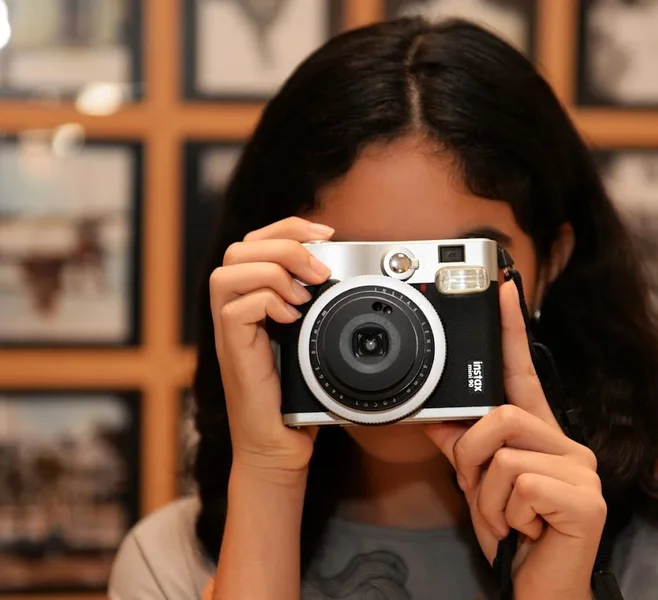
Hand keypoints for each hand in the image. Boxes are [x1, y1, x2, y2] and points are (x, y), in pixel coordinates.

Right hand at [210, 217, 333, 478]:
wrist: (280, 444)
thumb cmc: (297, 396)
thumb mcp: (313, 340)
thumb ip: (317, 306)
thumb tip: (344, 273)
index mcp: (254, 300)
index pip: (256, 242)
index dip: (289, 226)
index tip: (327, 233)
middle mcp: (235, 310)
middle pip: (238, 248)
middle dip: (284, 246)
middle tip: (320, 270)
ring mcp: (230, 331)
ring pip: (229, 271)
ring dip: (275, 273)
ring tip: (305, 296)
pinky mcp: (232, 352)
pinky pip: (234, 309)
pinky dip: (267, 303)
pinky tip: (292, 319)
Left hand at [425, 281, 605, 599]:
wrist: (541, 589)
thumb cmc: (518, 537)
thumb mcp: (481, 488)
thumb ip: (465, 450)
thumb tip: (437, 419)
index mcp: (544, 437)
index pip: (524, 374)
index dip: (511, 330)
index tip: (501, 289)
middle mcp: (569, 446)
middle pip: (500, 416)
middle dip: (471, 457)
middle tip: (479, 490)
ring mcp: (582, 471)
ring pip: (503, 452)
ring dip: (487, 494)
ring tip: (506, 518)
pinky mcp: (586, 499)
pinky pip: (518, 484)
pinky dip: (505, 515)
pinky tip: (526, 531)